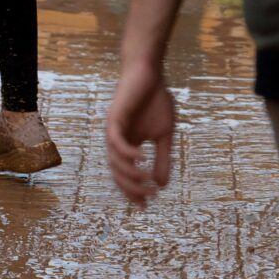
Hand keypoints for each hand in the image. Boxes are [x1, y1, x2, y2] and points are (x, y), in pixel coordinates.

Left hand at [105, 61, 176, 206]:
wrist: (150, 73)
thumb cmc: (156, 100)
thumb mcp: (164, 135)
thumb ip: (162, 159)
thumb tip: (161, 185)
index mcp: (128, 145)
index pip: (126, 174)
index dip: (133, 191)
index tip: (146, 205)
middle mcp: (117, 140)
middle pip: (117, 172)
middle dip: (131, 188)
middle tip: (146, 198)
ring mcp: (114, 130)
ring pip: (114, 160)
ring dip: (129, 174)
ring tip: (145, 181)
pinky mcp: (114, 117)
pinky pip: (115, 141)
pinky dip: (126, 152)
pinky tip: (141, 158)